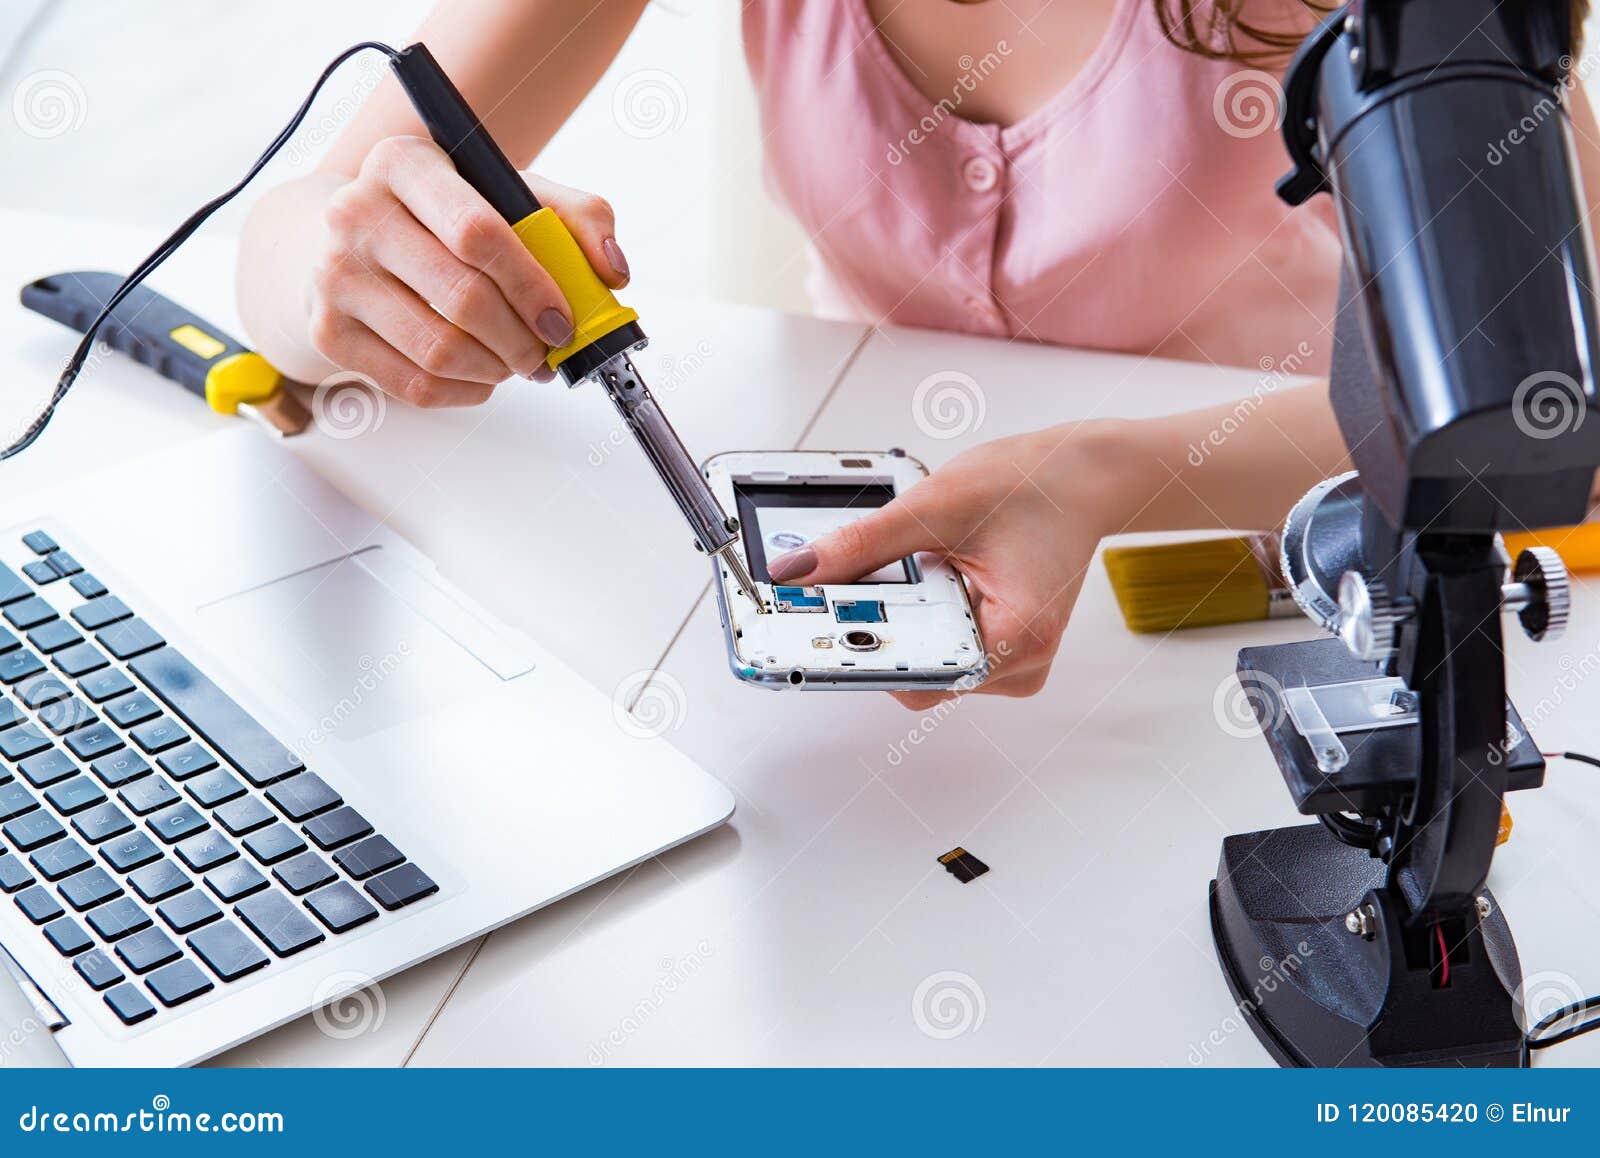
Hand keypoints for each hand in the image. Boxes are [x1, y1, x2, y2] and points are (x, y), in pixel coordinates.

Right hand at [306, 136, 628, 405]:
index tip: (563, 317)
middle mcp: (355, 213)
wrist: (348, 238)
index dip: (532, 285)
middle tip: (548, 350)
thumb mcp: (506, 193)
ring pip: (439, 351)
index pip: (477, 232)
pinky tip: (482, 375)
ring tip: (516, 360)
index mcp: (403, 163)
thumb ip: (574, 218)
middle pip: (462, 299)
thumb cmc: (440, 216)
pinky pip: (415, 386)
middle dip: (522, 339)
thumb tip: (612, 270)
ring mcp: (333, 275)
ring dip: (497, 369)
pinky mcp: (326, 331)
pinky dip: (466, 391)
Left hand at [766, 425, 1130, 708]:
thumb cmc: (1031, 486)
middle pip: (919, 676)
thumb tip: (799, 572)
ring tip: (915, 569)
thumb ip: (864, 544)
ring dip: (901, 626)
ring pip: (928, 666)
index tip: (815, 632)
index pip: (921, 677)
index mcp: (1017, 636)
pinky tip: (931, 579)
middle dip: (877, 633)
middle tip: (850, 587)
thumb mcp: (936, 506)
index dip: (863, 655)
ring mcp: (1013, 663)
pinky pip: (943, 651)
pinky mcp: (1002, 651)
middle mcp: (1020, 664)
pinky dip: (921, 620)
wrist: (1080, 479)